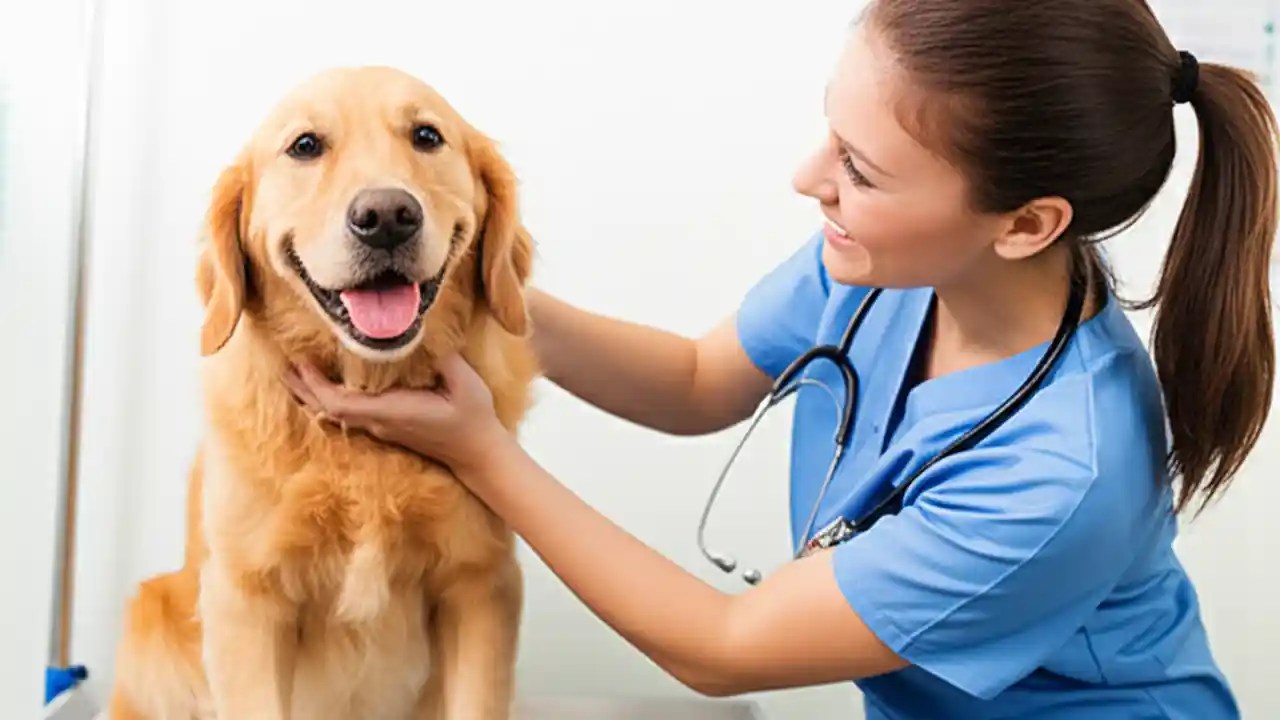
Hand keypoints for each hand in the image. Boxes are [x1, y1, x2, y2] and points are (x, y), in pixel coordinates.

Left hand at [283, 353, 506, 473]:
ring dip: (313, 395)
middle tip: (285, 365)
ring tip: (295, 375)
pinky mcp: (386, 429)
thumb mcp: (466, 383)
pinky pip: (347, 416)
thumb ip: (444, 358)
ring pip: (335, 415)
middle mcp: (380, 423)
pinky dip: (329, 401)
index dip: (316, 386)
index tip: (302, 364)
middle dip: (304, 388)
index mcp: (393, 412)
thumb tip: (425, 333)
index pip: (341, 405)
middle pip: (328, 410)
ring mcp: (381, 428)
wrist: (478, 454)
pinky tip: (324, 391)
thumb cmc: (473, 418)